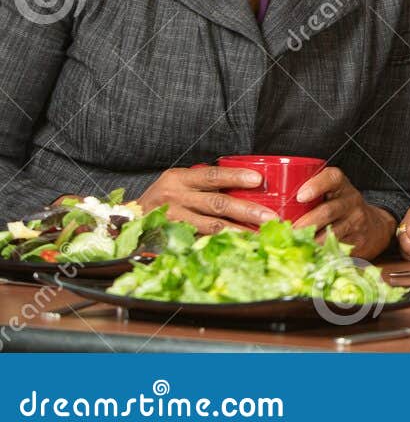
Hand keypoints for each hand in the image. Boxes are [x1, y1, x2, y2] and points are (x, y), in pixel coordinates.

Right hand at [137, 165, 280, 235]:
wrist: (128, 220)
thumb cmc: (163, 197)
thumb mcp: (179, 182)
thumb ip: (205, 183)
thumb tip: (247, 184)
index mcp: (179, 179)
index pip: (212, 175)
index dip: (235, 177)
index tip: (258, 180)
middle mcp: (175, 198)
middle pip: (216, 204)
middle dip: (246, 210)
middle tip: (269, 217)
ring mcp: (173, 221)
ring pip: (211, 227)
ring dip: (238, 231)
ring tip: (259, 235)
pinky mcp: (171, 240)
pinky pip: (200, 242)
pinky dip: (220, 244)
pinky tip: (237, 246)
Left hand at [289, 165, 394, 260]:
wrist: (372, 226)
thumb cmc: (338, 207)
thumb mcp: (329, 194)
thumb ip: (307, 196)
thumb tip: (265, 208)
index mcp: (340, 185)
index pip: (332, 178)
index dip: (317, 185)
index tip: (300, 196)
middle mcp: (350, 200)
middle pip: (328, 210)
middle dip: (306, 223)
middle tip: (287, 232)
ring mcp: (355, 220)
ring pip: (331, 232)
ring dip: (311, 241)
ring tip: (293, 246)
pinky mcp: (357, 240)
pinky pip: (337, 247)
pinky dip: (320, 252)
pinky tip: (308, 255)